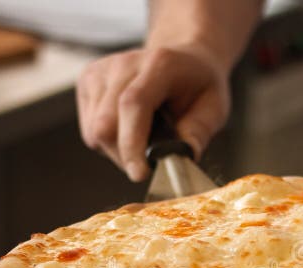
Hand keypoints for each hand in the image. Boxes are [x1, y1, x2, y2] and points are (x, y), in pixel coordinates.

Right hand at [77, 44, 230, 181]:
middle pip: (106, 124)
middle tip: (149, 163)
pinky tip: (127, 130)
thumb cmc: (199, 86)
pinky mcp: (88, 81)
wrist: (184, 59)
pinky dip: (107, 142)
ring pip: (95, 132)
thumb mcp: (215, 107)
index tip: (139, 173)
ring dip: (116, 151)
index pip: (133, 104)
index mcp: (160, 64)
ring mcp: (102, 70)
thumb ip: (199, 130)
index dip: (132, 143)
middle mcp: (124, 63)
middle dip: (126, 156)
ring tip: (142, 142)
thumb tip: (185, 154)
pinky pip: (89, 130)